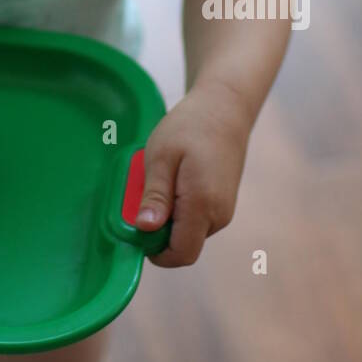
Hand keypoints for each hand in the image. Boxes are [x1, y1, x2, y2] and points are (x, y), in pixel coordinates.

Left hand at [134, 82, 250, 266]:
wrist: (225, 108)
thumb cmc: (190, 126)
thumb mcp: (161, 156)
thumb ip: (155, 196)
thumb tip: (145, 229)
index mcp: (202, 205)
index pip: (180, 254)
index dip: (155, 251)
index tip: (136, 226)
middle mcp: (219, 216)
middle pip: (183, 245)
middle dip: (159, 231)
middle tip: (144, 194)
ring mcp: (224, 211)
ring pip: (189, 233)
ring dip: (169, 217)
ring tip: (161, 179)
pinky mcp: (223, 203)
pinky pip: (197, 219)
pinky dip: (180, 208)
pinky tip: (174, 179)